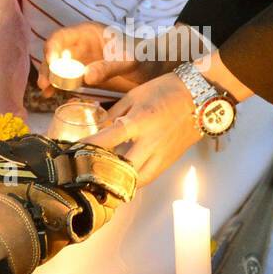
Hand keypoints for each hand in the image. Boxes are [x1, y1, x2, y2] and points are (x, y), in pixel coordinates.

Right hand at [42, 21, 172, 95]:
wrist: (156, 66)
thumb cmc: (144, 56)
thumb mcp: (129, 61)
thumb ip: (108, 67)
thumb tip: (85, 77)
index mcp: (88, 33)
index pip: (61, 37)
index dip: (52, 50)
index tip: (51, 68)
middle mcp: (81, 45)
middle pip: (55, 52)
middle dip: (47, 67)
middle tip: (45, 84)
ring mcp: (82, 59)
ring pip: (58, 66)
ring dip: (50, 77)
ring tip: (46, 92)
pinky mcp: (85, 73)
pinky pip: (66, 77)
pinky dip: (59, 85)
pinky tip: (53, 95)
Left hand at [90, 71, 201, 187]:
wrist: (200, 97)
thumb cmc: (165, 91)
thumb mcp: (134, 96)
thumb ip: (114, 113)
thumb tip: (98, 128)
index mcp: (140, 121)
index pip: (109, 138)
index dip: (89, 146)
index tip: (72, 152)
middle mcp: (151, 142)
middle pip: (123, 169)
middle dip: (102, 174)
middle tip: (85, 173)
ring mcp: (162, 155)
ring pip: (137, 180)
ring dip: (118, 182)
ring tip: (101, 179)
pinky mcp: (170, 161)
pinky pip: (149, 177)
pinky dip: (133, 180)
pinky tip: (122, 177)